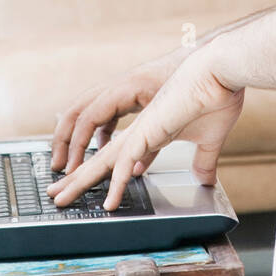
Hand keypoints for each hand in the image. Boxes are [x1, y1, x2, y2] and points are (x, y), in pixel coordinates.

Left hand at [47, 44, 244, 211]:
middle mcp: (138, 129)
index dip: (99, 169)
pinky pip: (125, 162)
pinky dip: (116, 184)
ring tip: (61, 198)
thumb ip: (200, 160)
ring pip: (100, 160)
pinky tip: (109, 203)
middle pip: (97, 156)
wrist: (219, 73)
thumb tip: (202, 179)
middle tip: (56, 193)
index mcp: (148, 128)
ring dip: (80, 181)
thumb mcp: (206, 140)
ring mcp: (140, 130)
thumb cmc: (216, 98)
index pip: (114, 152)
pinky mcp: (147, 131)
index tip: (88, 183)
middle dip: (75, 177)